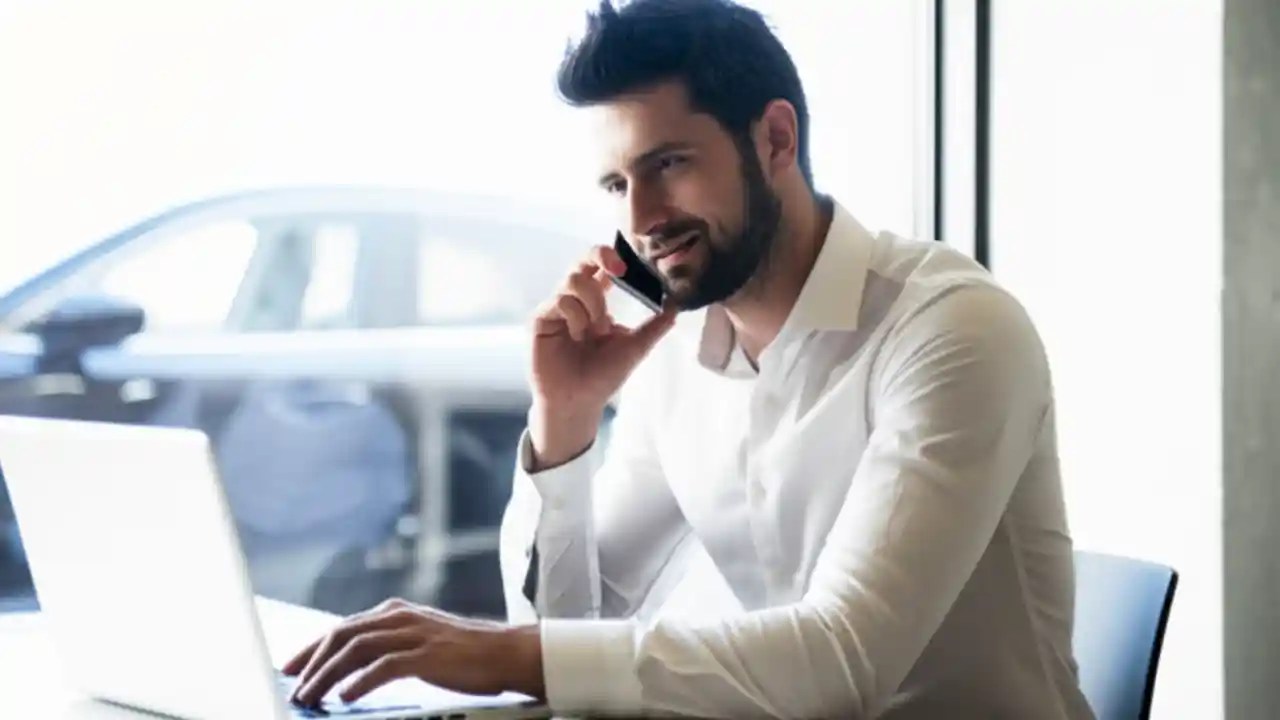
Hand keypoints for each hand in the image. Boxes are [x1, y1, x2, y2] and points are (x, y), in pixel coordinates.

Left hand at [282, 598, 542, 706]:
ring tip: (311, 697)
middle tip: (295, 688)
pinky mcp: (427, 654)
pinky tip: (346, 697)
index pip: (343, 628)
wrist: (506, 652)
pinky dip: (360, 681)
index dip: (312, 648)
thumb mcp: (421, 641)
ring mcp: (414, 634)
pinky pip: (385, 666)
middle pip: (343, 635)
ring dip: (328, 675)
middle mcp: (400, 618)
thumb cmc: (465, 654)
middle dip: (313, 663)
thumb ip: (390, 646)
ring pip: (356, 649)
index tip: (290, 669)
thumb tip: (353, 668)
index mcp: (396, 613)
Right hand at [528, 244, 676, 466]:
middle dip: (601, 256)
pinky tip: (578, 336)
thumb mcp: (636, 347)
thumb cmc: (603, 376)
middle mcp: (575, 299)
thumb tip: (677, 304)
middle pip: (583, 260)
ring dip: (594, 304)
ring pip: (575, 280)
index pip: (601, 267)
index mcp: (596, 301)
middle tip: (619, 269)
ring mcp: (556, 307)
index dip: (613, 256)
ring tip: (596, 331)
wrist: (579, 402)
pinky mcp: (541, 318)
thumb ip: (655, 325)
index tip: (630, 264)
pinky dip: (576, 316)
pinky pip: (561, 300)